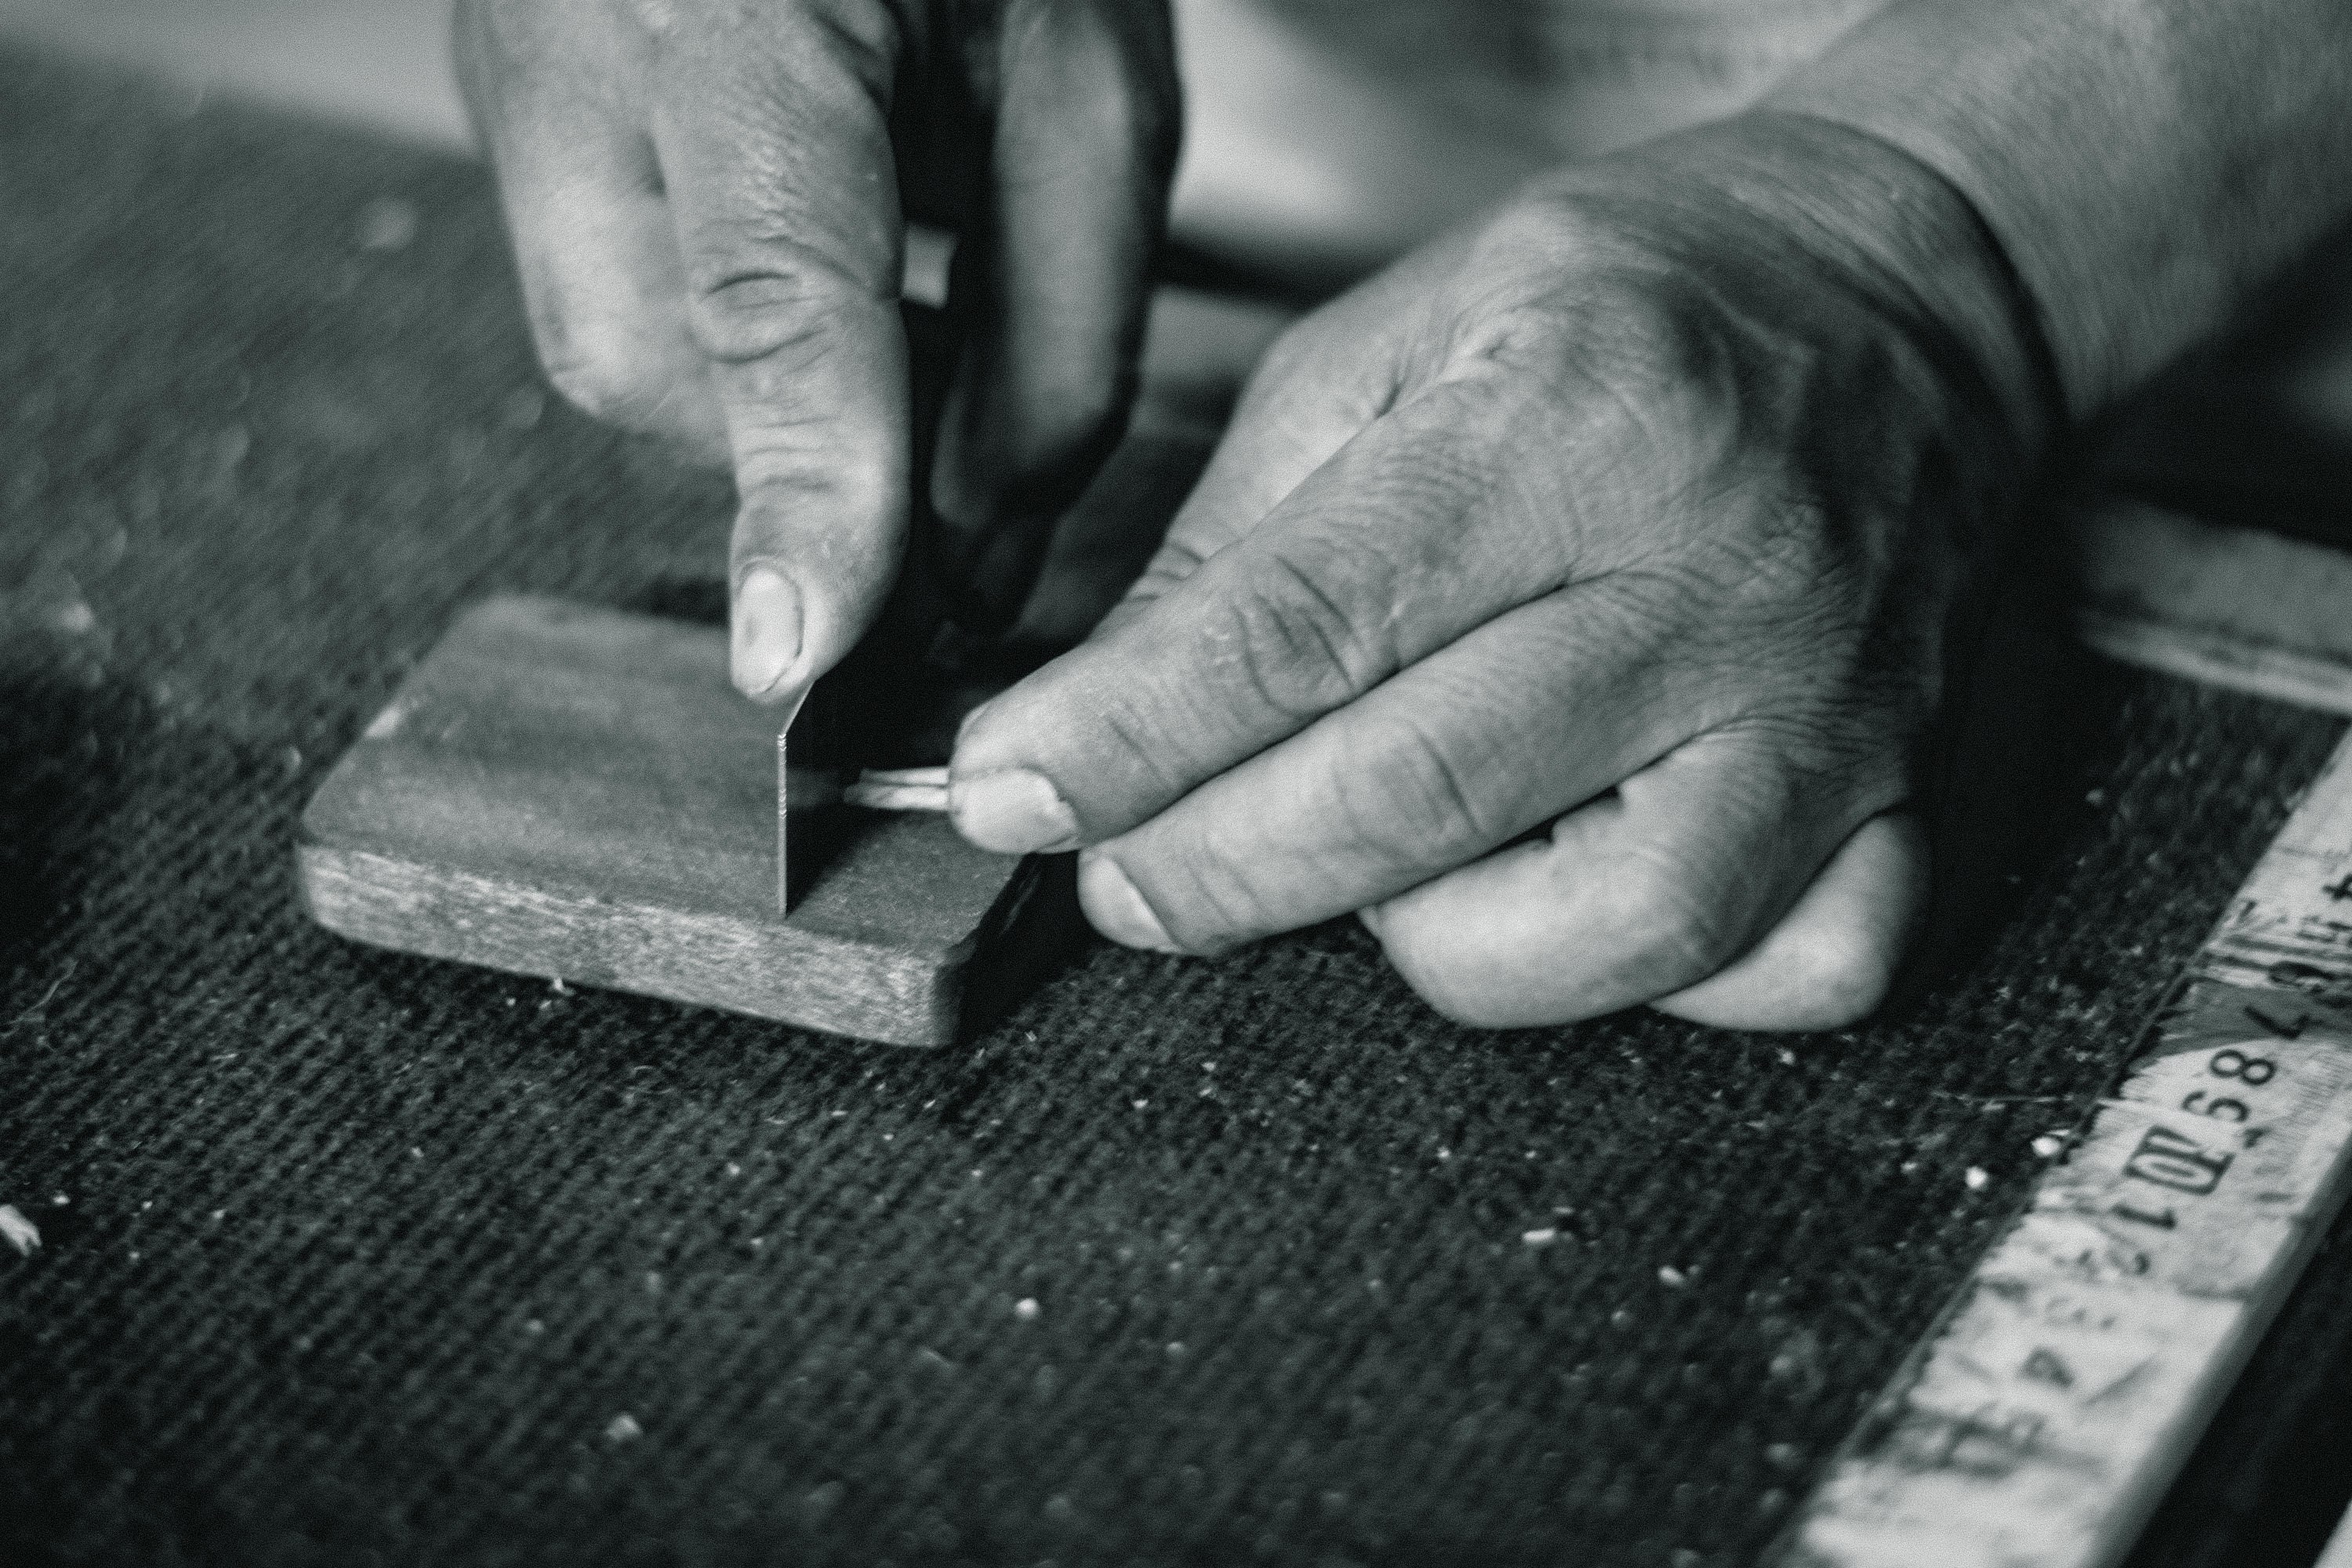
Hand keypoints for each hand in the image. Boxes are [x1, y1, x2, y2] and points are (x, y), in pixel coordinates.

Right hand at [455, 0, 1179, 701]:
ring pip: (612, 346)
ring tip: (916, 338)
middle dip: (801, 457)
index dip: (793, 483)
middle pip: (636, 361)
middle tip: (948, 454)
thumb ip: (1055, 332)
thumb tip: (972, 550)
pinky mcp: (516, 90)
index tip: (802, 654)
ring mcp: (518, 57)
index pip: (762, 287)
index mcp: (744, 1)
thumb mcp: (1092, 83)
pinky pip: (609, 284)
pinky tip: (848, 297)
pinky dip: (738, 347)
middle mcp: (578, 28)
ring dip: (775, 406)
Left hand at [948, 114, 2048, 1030]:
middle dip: (1215, 867)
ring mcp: (1827, 712)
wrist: (1910, 297)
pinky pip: (1789, 975)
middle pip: (1422, 799)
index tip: (1005, 795)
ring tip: (1374, 860)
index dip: (1127, 737)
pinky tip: (1570, 893)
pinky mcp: (1909, 799)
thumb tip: (1091, 731)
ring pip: (1608, 935)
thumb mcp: (1387, 344)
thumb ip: (1234, 544)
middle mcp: (1713, 579)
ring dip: (1428, 941)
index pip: (1305, 626)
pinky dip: (1656, 989)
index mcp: (1569, 418)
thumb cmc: (1627, 309)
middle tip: (1123, 870)